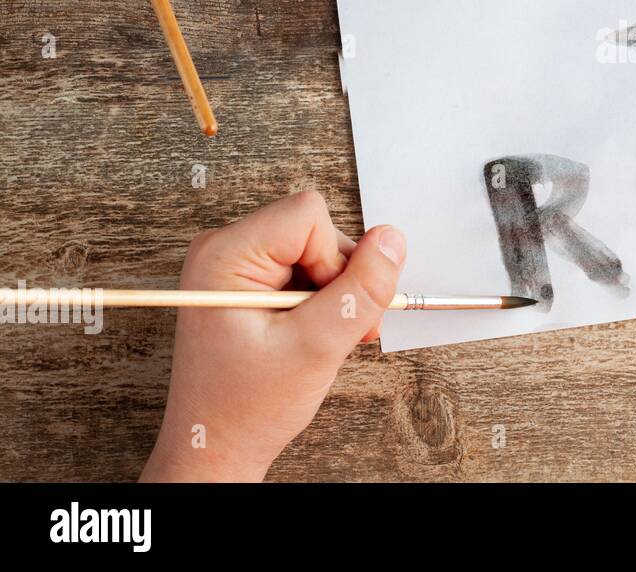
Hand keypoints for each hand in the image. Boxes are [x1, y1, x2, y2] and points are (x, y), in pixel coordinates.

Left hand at [140, 191, 404, 481]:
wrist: (216, 447)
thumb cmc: (247, 407)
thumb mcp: (316, 348)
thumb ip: (361, 290)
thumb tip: (392, 239)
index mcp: (224, 254)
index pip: (309, 215)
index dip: (335, 261)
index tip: (323, 311)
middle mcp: (224, 249)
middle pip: (316, 230)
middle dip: (338, 280)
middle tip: (328, 332)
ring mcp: (235, 264)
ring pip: (318, 250)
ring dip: (334, 294)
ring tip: (318, 339)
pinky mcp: (249, 280)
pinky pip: (307, 268)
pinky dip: (323, 301)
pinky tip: (311, 334)